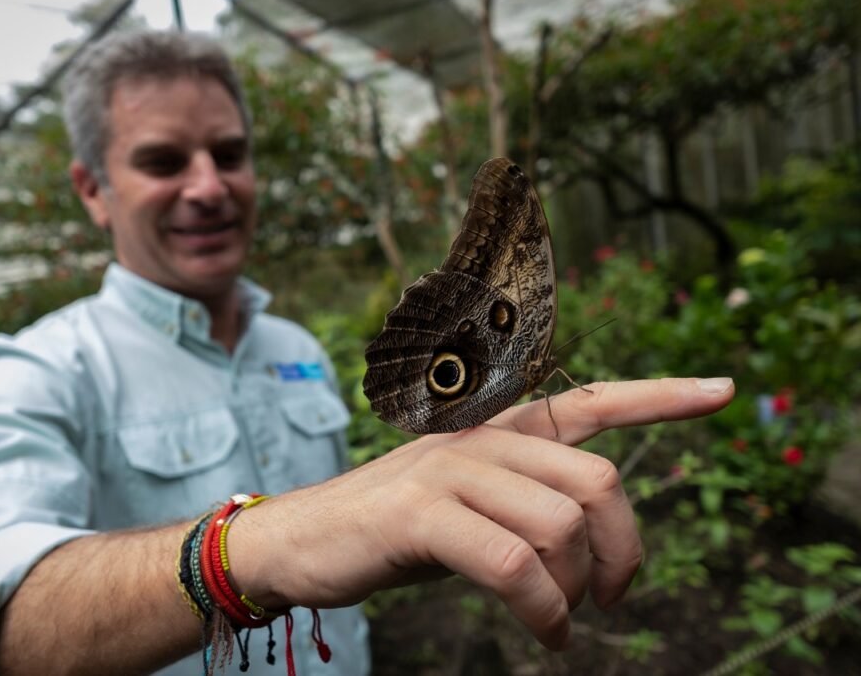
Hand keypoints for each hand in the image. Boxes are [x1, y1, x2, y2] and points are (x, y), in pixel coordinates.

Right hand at [229, 377, 734, 650]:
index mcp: (496, 430)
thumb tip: (595, 538)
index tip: (722, 390)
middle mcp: (479, 439)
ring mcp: (448, 472)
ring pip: (560, 525)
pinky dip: (543, 611)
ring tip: (564, 621)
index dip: (660, 394)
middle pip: (597, 480)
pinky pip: (512, 564)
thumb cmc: (396, 529)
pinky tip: (546, 634)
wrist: (302, 542)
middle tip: (611, 598)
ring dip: (578, 591)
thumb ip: (526, 501)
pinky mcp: (419, 515)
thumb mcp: (471, 504)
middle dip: (624, 552)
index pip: (590, 401)